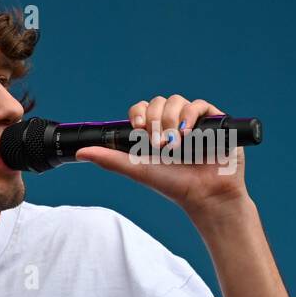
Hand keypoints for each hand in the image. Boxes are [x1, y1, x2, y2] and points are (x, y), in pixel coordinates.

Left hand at [74, 95, 248, 217]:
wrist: (205, 195)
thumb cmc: (173, 185)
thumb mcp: (137, 169)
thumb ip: (110, 159)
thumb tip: (81, 152)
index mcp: (156, 132)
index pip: (143, 109)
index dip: (140, 113)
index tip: (138, 127)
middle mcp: (174, 124)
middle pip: (159, 103)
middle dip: (156, 121)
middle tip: (157, 144)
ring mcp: (194, 122)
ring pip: (177, 101)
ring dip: (172, 120)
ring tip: (174, 144)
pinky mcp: (214, 121)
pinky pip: (199, 104)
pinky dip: (191, 115)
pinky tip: (187, 133)